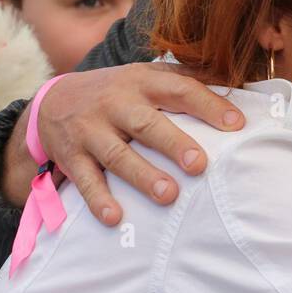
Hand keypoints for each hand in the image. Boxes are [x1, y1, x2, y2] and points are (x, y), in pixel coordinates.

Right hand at [13, 61, 245, 225]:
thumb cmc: (118, 91)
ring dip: (143, 176)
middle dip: (174, 144)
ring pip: (118, 155)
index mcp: (142, 83)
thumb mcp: (147, 75)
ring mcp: (91, 130)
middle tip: (200, 164)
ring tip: (169, 195)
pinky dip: (98, 199)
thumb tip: (237, 79)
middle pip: (147, 124)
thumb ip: (188, 77)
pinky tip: (115, 217)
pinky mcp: (72, 156)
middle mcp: (116, 104)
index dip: (209, 106)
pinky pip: (85, 180)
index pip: (179, 90)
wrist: (54, 99)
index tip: (236, 124)